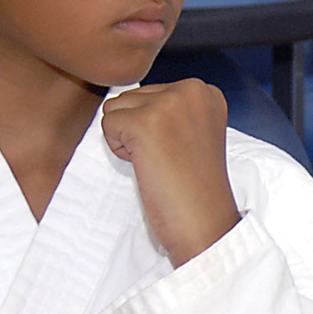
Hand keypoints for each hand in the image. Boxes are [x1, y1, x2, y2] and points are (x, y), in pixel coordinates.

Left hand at [102, 79, 238, 266]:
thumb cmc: (195, 186)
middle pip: (131, 96)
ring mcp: (167, 104)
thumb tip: (125, 97)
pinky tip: (148, 166)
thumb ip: (170, 107)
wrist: (205, 223)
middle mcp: (191, 89)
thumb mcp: (192, 130)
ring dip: (128, 138)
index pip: (151, 91)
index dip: (155, 125)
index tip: (180, 149)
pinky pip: (107, 125)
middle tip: (170, 158)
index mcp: (205, 91)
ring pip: (115, 108)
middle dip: (140, 129)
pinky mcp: (144, 123)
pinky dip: (120, 150)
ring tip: (160, 161)